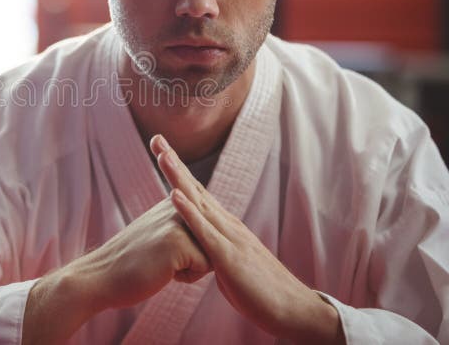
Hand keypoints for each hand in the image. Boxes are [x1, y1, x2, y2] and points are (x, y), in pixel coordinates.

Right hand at [23, 196, 209, 343]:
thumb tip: (213, 232)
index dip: (190, 248)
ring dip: (190, 268)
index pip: (208, 229)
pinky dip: (186, 277)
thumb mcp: (160, 233)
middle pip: (213, 242)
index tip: (164, 246)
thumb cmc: (133, 263)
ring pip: (212, 255)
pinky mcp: (179, 241)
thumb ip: (184, 225)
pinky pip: (205, 268)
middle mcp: (179, 203)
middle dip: (193, 259)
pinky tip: (161, 270)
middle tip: (160, 257)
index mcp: (175, 200)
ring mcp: (179, 220)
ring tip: (161, 262)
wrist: (101, 277)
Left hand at [151, 134, 344, 344]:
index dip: (179, 171)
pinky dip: (189, 211)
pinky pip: (206, 231)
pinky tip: (174, 195)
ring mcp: (230, 237)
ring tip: (162, 155)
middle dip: (175, 163)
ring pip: (199, 202)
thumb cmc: (260, 290)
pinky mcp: (229, 256)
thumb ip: (213, 251)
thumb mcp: (230, 264)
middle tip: (157, 138)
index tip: (161, 149)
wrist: (292, 310)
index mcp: (226, 226)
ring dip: (179, 178)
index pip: (198, 192)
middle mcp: (228, 224)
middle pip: (196, 188)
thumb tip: (198, 247)